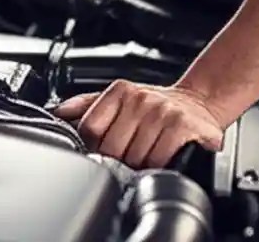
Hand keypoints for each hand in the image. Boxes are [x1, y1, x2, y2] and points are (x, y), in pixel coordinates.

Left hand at [53, 80, 226, 168]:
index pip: (91, 129)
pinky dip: (158, 166)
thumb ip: (88, 106)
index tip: (103, 151)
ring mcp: (162, 111)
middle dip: (118, 159)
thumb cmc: (157, 106)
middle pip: (111, 148)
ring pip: (135, 157)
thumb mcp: (122, 100)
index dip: (94, 147)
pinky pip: (159, 160)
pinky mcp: (183, 127)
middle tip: (129, 157)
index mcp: (121, 91)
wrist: (200, 104)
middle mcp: (141, 98)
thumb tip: (58, 112)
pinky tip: (162, 159)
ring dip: (140, 166)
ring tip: (147, 157)